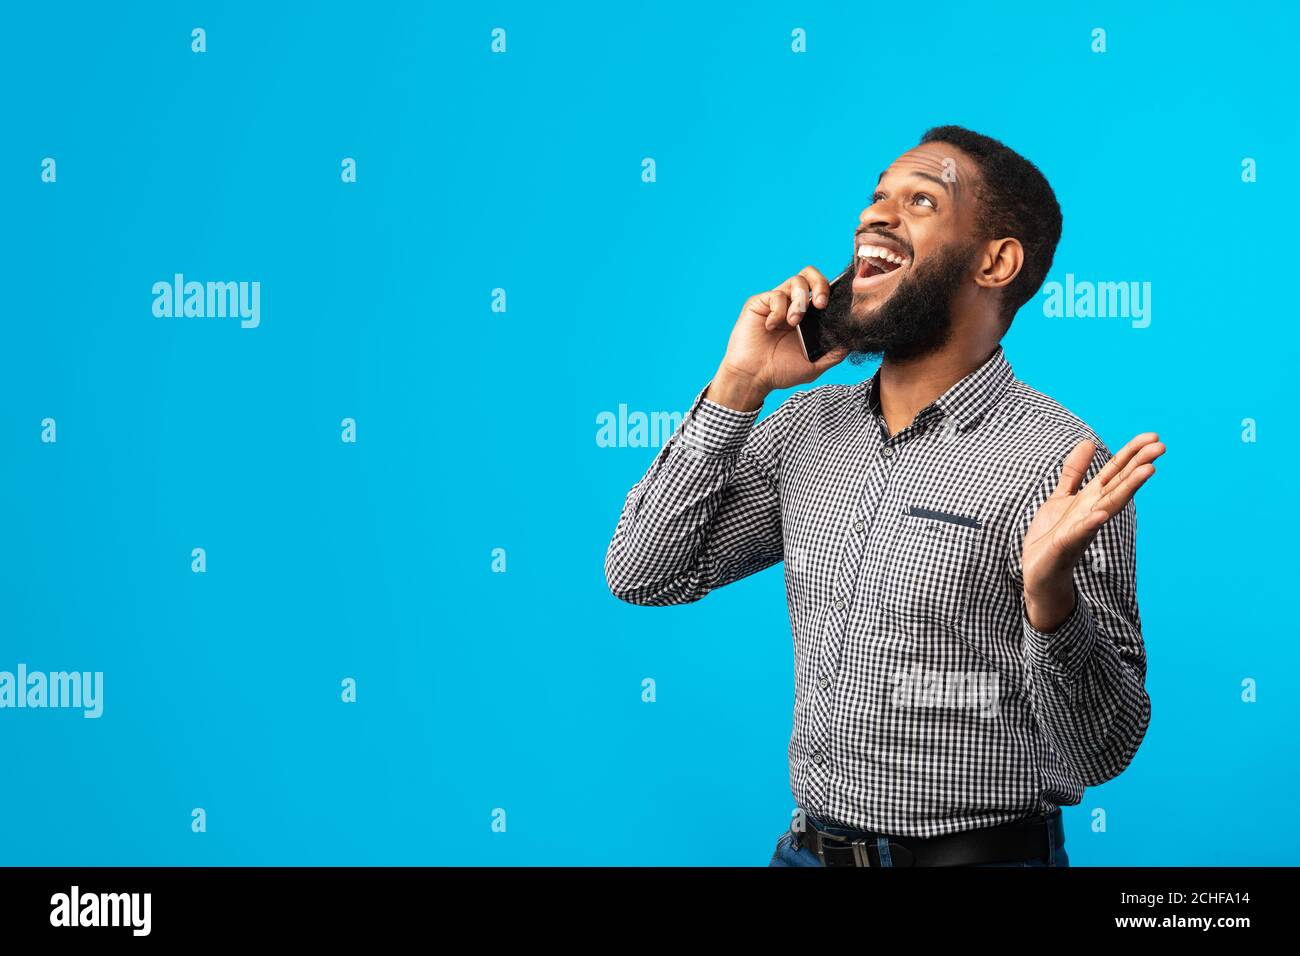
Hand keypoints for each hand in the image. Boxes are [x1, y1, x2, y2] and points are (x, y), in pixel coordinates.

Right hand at [706, 267, 848, 410]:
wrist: (753, 377)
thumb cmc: (780, 371)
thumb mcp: (815, 364)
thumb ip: (835, 352)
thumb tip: (853, 338)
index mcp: (809, 316)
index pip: (824, 291)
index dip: (832, 292)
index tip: (835, 307)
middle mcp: (793, 305)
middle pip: (811, 274)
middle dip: (820, 285)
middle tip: (821, 304)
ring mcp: (777, 302)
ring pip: (796, 281)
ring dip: (799, 301)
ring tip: (793, 323)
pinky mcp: (760, 303)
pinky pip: (776, 295)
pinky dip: (778, 311)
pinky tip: (771, 327)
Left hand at [1021, 433, 1165, 631]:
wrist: (1039, 573)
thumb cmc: (1052, 536)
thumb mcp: (1061, 497)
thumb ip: (1075, 472)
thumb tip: (1089, 442)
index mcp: (1091, 499)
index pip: (1116, 472)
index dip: (1132, 453)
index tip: (1153, 436)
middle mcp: (1093, 512)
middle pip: (1120, 485)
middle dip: (1139, 465)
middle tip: (1162, 446)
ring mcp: (1082, 529)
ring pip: (1109, 505)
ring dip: (1128, 488)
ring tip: (1148, 469)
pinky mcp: (1065, 546)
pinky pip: (1080, 533)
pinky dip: (1091, 523)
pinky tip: (1101, 513)